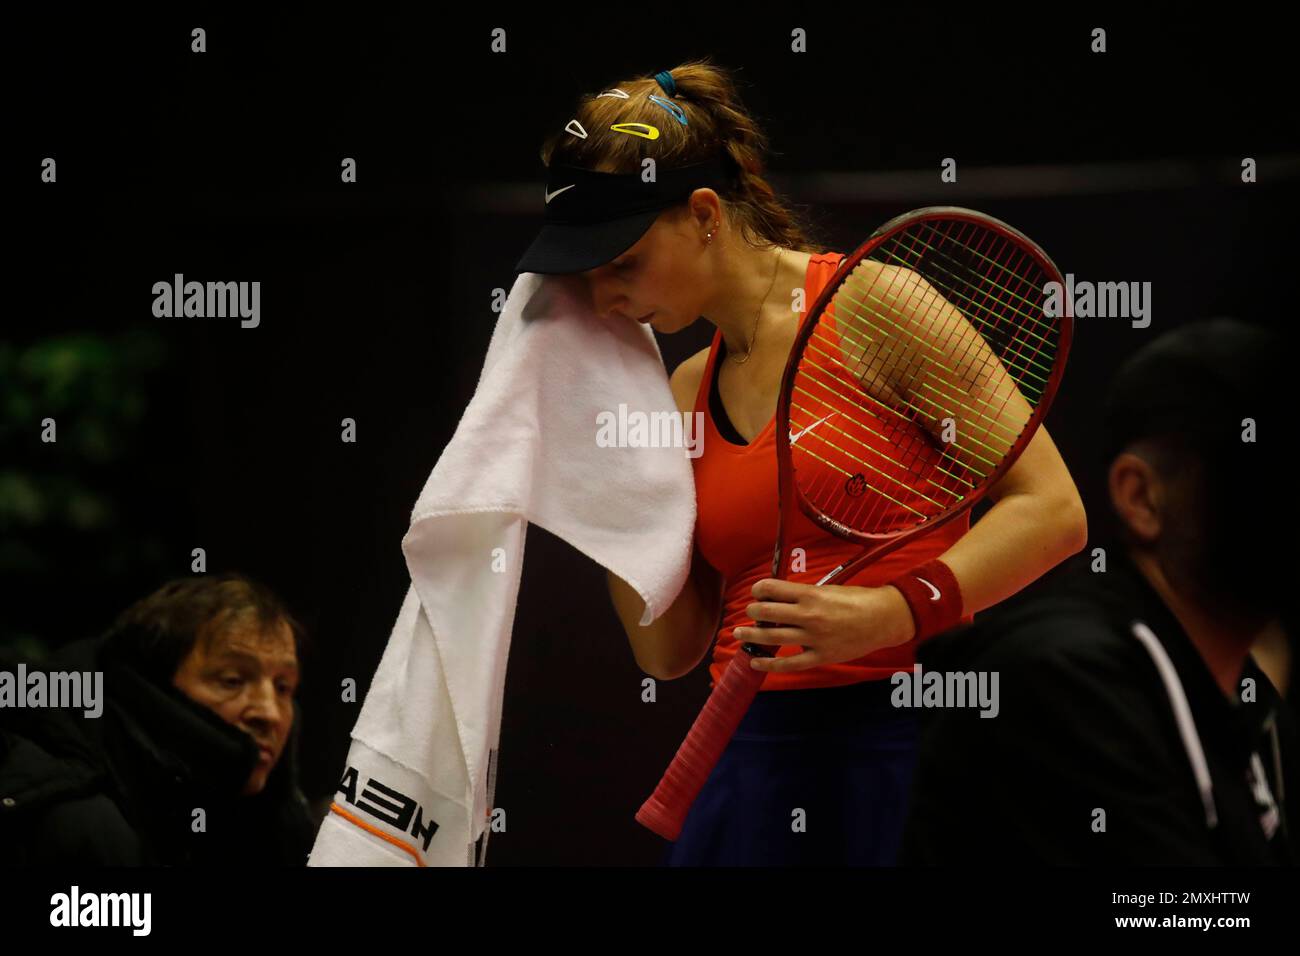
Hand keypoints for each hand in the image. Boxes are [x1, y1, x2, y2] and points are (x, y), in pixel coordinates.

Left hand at [734, 578, 916, 672]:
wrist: (883, 618)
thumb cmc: (857, 600)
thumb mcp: (828, 589)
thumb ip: (804, 595)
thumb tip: (779, 598)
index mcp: (810, 594)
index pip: (772, 588)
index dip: (758, 589)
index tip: (756, 592)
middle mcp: (808, 615)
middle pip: (767, 612)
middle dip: (753, 611)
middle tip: (750, 612)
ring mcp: (813, 637)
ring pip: (772, 637)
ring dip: (751, 634)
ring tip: (739, 632)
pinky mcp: (820, 656)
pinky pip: (789, 663)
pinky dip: (769, 663)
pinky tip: (755, 660)